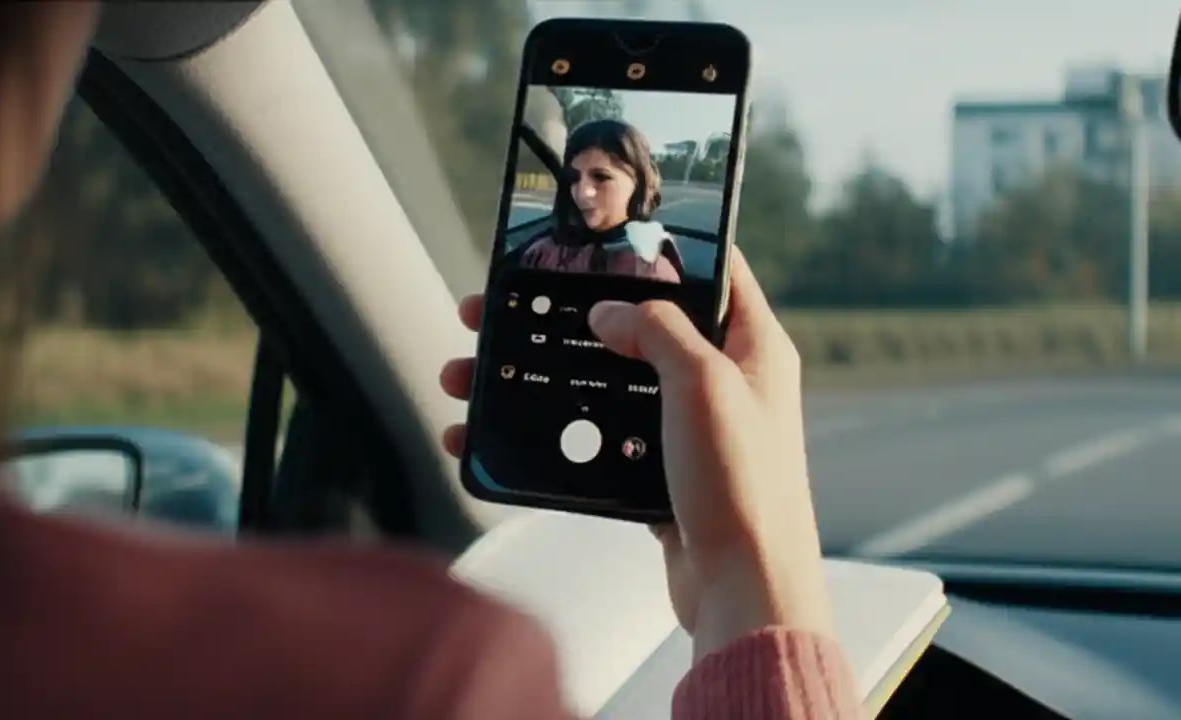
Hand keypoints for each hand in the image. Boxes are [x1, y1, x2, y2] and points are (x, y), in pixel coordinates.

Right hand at [439, 248, 833, 661]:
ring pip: (602, 383)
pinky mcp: (657, 471)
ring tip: (472, 373)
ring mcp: (686, 428)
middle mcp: (722, 380)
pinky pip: (594, 437)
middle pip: (635, 326)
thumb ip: (657, 330)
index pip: (714, 271)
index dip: (662, 248)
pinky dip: (551, 429)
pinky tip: (499, 429)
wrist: (744, 589)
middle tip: (500, 308)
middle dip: (565, 316)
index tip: (599, 239)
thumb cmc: (743, 484)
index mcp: (753, 346)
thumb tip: (608, 309)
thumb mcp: (702, 384)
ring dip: (540, 374)